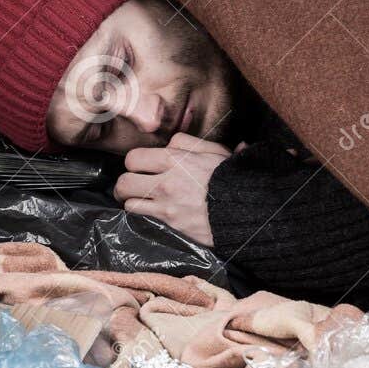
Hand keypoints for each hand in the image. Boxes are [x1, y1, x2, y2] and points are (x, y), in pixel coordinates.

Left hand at [114, 132, 231, 244]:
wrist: (245, 208)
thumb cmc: (231, 178)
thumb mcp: (216, 151)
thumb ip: (191, 143)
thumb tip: (175, 142)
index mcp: (174, 159)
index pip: (133, 158)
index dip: (135, 163)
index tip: (141, 168)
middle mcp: (165, 182)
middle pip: (124, 182)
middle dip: (125, 184)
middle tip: (132, 187)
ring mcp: (166, 206)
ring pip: (129, 203)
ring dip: (132, 203)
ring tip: (139, 202)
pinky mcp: (170, 225)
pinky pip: (142, 220)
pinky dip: (142, 218)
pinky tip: (149, 215)